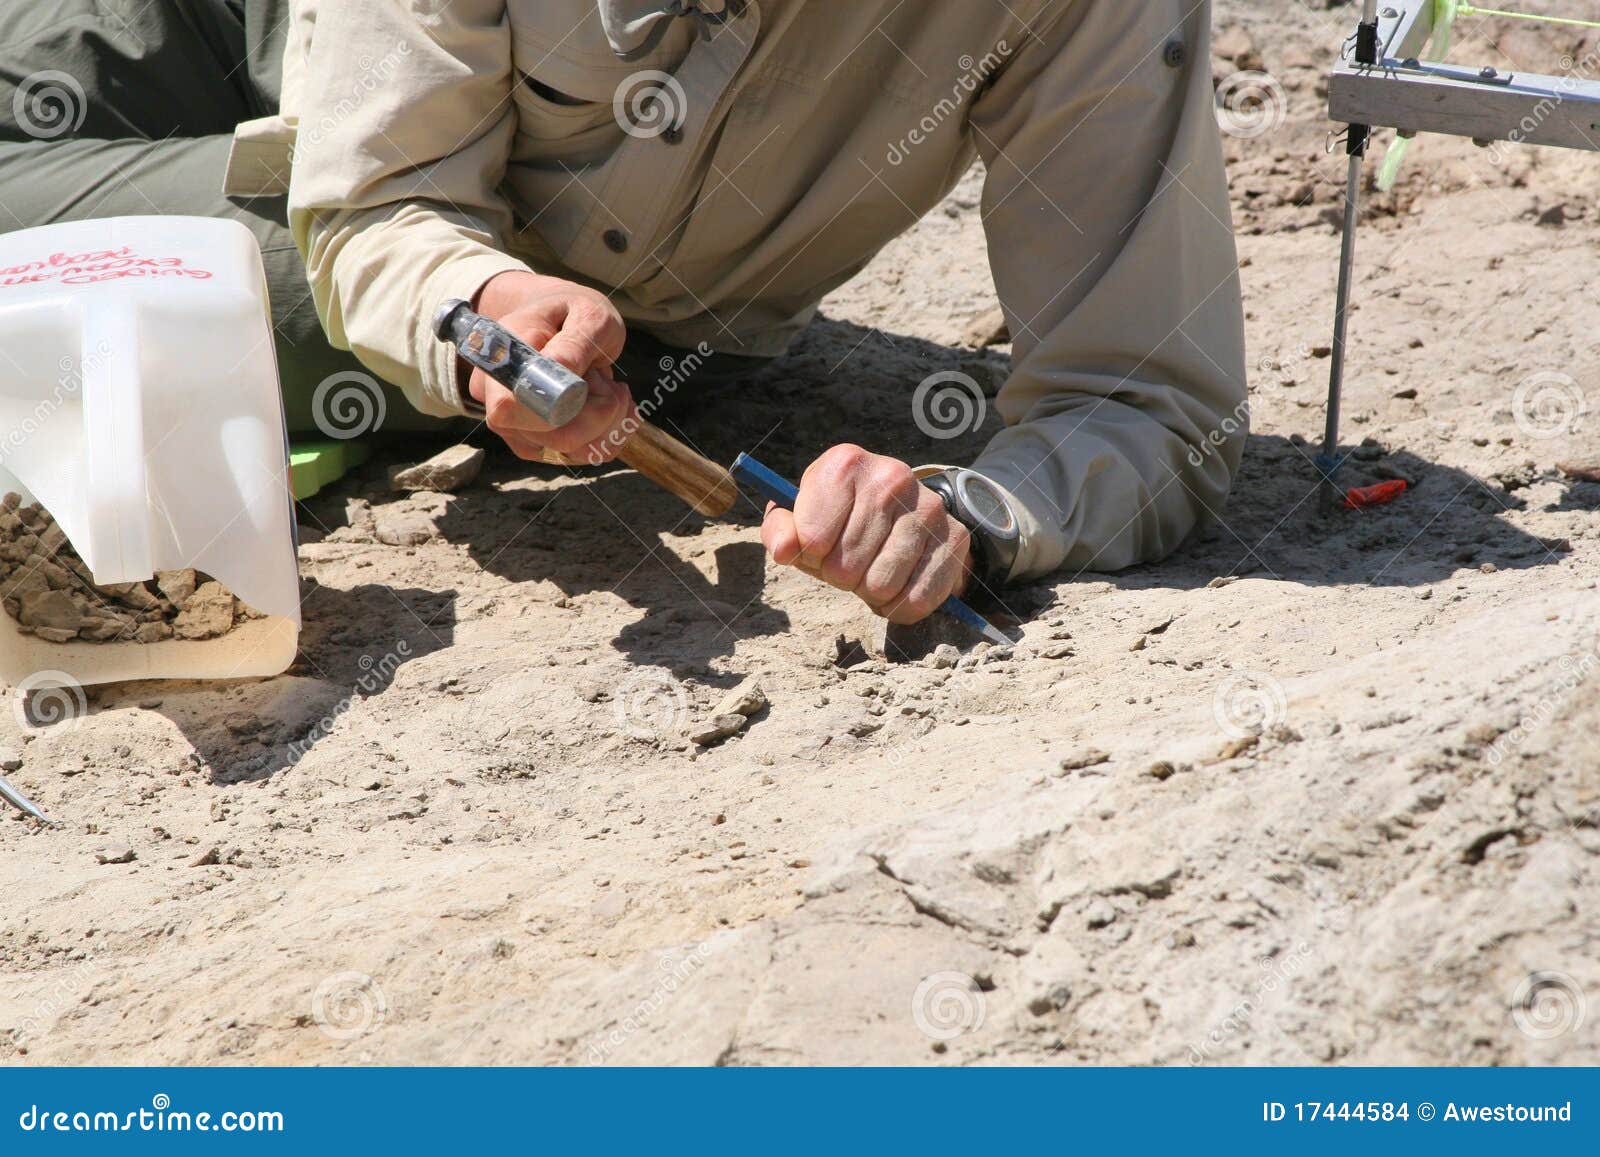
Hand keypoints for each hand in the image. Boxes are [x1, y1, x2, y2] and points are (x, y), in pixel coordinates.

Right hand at [468, 270, 635, 461]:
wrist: (560, 321)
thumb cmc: (573, 313)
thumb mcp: (587, 315)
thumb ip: (575, 343)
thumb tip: (559, 370)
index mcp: (501, 356)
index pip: (510, 407)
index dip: (563, 406)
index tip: (594, 377)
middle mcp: (494, 396)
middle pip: (549, 437)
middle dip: (597, 414)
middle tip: (607, 379)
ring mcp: (511, 424)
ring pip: (568, 452)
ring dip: (608, 425)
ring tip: (611, 388)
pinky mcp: (532, 443)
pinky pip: (576, 456)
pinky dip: (607, 436)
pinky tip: (612, 408)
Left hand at [760, 445, 972, 623]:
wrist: (903, 510)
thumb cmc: (840, 519)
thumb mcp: (803, 517)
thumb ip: (782, 532)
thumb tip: (784, 550)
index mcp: (845, 463)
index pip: (811, 538)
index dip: (810, 555)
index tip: (819, 546)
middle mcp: (891, 476)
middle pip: (845, 566)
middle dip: (840, 576)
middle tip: (850, 561)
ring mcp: (927, 506)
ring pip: (881, 585)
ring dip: (870, 592)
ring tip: (873, 570)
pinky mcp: (954, 536)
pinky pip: (917, 599)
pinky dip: (900, 606)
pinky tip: (899, 585)